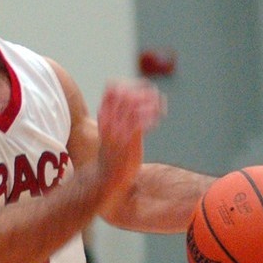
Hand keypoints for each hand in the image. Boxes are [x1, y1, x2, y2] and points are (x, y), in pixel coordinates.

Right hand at [94, 79, 162, 206]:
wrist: (105, 178)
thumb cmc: (111, 154)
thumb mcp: (108, 130)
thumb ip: (116, 115)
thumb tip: (130, 101)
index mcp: (103, 115)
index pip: (112, 88)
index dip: (129, 84)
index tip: (143, 88)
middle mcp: (109, 119)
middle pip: (125, 93)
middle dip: (143, 91)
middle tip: (155, 96)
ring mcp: (117, 129)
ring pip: (134, 104)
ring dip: (150, 102)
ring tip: (160, 105)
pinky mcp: (128, 140)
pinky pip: (140, 120)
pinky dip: (151, 115)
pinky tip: (158, 118)